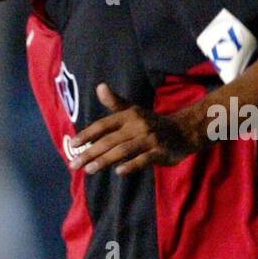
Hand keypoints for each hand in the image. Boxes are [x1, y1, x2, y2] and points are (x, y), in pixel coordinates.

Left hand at [71, 84, 203, 176]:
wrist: (184, 131)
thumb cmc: (151, 123)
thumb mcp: (133, 111)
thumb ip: (115, 102)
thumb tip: (99, 86)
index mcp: (129, 116)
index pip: (103, 125)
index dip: (87, 134)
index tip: (73, 145)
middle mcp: (138, 126)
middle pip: (109, 140)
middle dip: (90, 152)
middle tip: (74, 164)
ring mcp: (150, 139)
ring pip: (123, 150)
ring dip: (105, 160)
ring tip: (89, 169)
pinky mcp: (160, 152)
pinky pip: (144, 159)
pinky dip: (131, 165)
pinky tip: (118, 172)